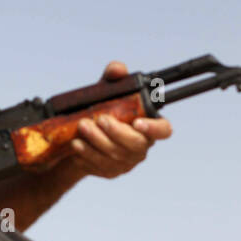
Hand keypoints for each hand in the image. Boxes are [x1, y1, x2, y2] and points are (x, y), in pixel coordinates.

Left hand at [69, 62, 172, 178]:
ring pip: (115, 156)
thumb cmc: (102, 110)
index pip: (163, 130)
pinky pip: (100, 166)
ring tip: (82, 127)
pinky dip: (87, 154)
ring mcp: (126, 162)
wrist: (80, 135)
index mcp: (148, 126)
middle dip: (116, 132)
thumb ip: (114, 78)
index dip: (154, 129)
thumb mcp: (107, 91)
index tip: (137, 122)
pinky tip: (77, 144)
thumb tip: (118, 69)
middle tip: (99, 119)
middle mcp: (141, 146)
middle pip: (135, 145)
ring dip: (97, 142)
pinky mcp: (110, 172)